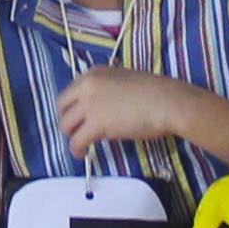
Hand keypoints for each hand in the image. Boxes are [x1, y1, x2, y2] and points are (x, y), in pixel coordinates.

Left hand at [49, 67, 213, 153]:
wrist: (166, 102)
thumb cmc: (155, 92)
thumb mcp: (125, 79)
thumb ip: (108, 87)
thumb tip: (103, 103)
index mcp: (94, 73)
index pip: (70, 91)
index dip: (72, 107)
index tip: (77, 117)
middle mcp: (87, 86)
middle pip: (61, 107)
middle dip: (67, 120)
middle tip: (76, 131)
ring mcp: (90, 105)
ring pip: (66, 125)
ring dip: (71, 136)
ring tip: (80, 145)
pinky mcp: (95, 124)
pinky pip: (76, 141)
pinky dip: (77, 150)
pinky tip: (82, 154)